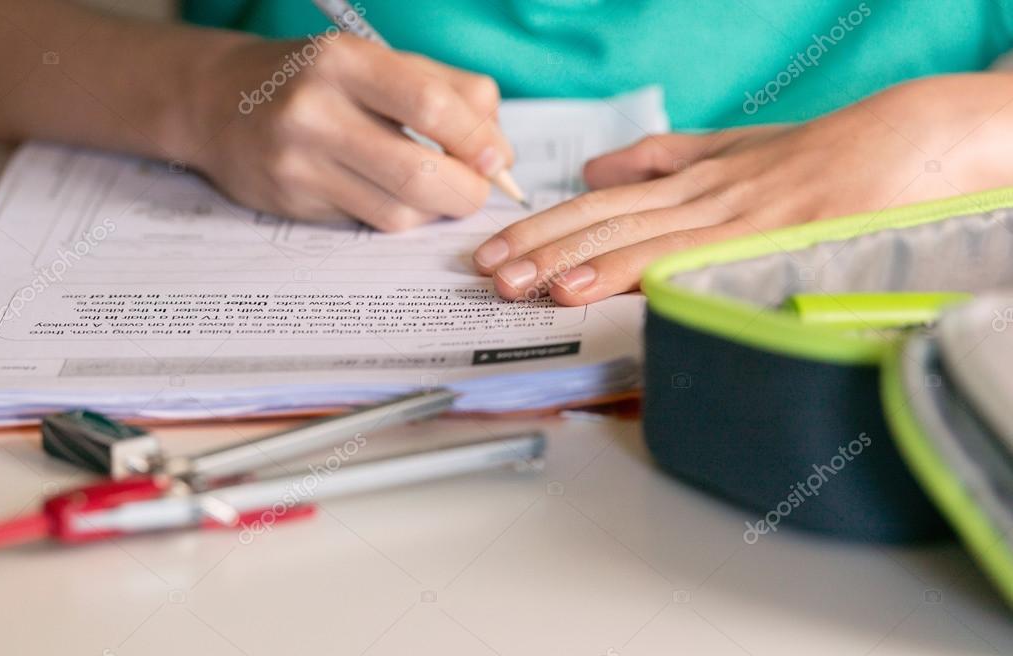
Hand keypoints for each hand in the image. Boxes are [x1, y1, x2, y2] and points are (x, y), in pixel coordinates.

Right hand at [192, 33, 512, 230]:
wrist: (216, 102)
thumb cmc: (317, 80)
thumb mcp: (377, 63)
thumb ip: (448, 92)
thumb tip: (499, 153)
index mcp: (345, 61)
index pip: (432, 106)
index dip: (479, 140)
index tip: (498, 159)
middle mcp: (315, 111)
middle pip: (420, 173)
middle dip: (467, 192)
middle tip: (478, 190)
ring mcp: (298, 162)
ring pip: (399, 210)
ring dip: (435, 209)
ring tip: (436, 190)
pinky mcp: (292, 202)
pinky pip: (371, 222)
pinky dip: (399, 215)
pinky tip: (391, 194)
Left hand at [473, 74, 1012, 303]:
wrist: (904, 144)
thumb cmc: (818, 153)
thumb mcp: (732, 150)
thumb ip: (662, 159)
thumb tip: (594, 171)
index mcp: (689, 180)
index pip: (598, 205)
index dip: (543, 228)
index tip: (495, 250)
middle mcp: (699, 197)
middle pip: (604, 223)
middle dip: (541, 251)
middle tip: (488, 277)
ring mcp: (731, 219)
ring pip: (637, 240)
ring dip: (576, 265)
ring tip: (526, 287)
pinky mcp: (763, 239)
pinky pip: (689, 260)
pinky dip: (638, 274)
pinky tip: (596, 290)